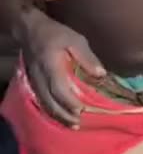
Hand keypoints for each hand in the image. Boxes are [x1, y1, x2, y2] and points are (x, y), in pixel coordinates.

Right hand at [21, 11, 104, 126]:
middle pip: (50, 101)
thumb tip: (101, 74)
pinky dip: (51, 111)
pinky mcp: (33, 82)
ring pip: (44, 103)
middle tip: (78, 124)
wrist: (29, 29)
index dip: (69, 101)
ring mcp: (34, 81)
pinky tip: (60, 116)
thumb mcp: (74, 39)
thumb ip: (87, 57)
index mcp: (51, 66)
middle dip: (64, 115)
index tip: (81, 110)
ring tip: (72, 124)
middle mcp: (40, 77)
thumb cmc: (55, 34)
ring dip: (58, 116)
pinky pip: (40, 100)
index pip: (59, 89)